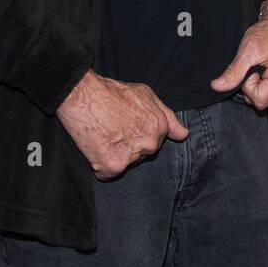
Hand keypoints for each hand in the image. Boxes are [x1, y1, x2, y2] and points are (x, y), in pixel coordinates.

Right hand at [56, 69, 187, 179]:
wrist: (84, 95)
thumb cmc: (113, 92)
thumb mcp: (146, 94)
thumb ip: (168, 116)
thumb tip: (183, 135)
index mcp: (160, 127)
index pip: (155, 142)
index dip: (138, 135)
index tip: (127, 127)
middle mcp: (150, 143)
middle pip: (142, 156)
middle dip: (129, 147)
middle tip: (113, 131)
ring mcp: (133, 156)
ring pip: (126, 165)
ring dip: (115, 156)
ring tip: (104, 136)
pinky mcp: (113, 166)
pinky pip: (108, 174)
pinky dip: (100, 166)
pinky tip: (96, 148)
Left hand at [210, 8, 267, 108]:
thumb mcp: (248, 49)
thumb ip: (233, 71)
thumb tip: (217, 86)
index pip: (259, 100)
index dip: (249, 86)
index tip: (251, 69)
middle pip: (263, 101)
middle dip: (253, 86)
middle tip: (256, 66)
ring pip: (266, 97)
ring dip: (259, 84)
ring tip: (262, 65)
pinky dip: (265, 82)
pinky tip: (267, 68)